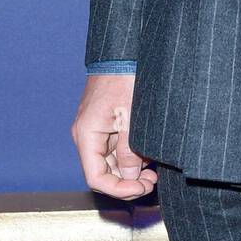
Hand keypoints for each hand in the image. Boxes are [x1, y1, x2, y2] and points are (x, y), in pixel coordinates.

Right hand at [70, 74, 157, 198]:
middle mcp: (87, 135)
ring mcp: (95, 129)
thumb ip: (129, 151)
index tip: (143, 188)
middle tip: (153, 180)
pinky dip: (130, 155)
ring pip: (111, 161)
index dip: (120, 189)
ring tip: (153, 169)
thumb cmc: (125, 78)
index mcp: (87, 135)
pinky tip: (148, 155)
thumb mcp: (132, 118)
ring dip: (131, 169)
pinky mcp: (106, 122)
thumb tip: (130, 176)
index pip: (97, 178)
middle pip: (104, 172)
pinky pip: (115, 147)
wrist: (123, 52)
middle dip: (128, 181)